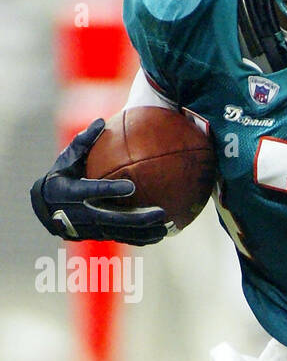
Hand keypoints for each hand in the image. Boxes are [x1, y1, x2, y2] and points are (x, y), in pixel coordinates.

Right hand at [30, 119, 168, 245]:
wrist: (46, 209)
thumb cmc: (61, 177)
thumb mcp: (66, 159)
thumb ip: (83, 142)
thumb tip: (101, 121)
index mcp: (71, 191)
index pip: (93, 191)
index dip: (111, 190)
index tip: (131, 186)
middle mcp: (81, 213)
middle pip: (113, 219)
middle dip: (138, 218)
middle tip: (160, 212)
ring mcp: (91, 228)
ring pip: (121, 233)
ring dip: (144, 232)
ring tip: (166, 227)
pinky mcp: (99, 235)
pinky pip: (122, 239)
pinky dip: (141, 239)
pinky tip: (160, 235)